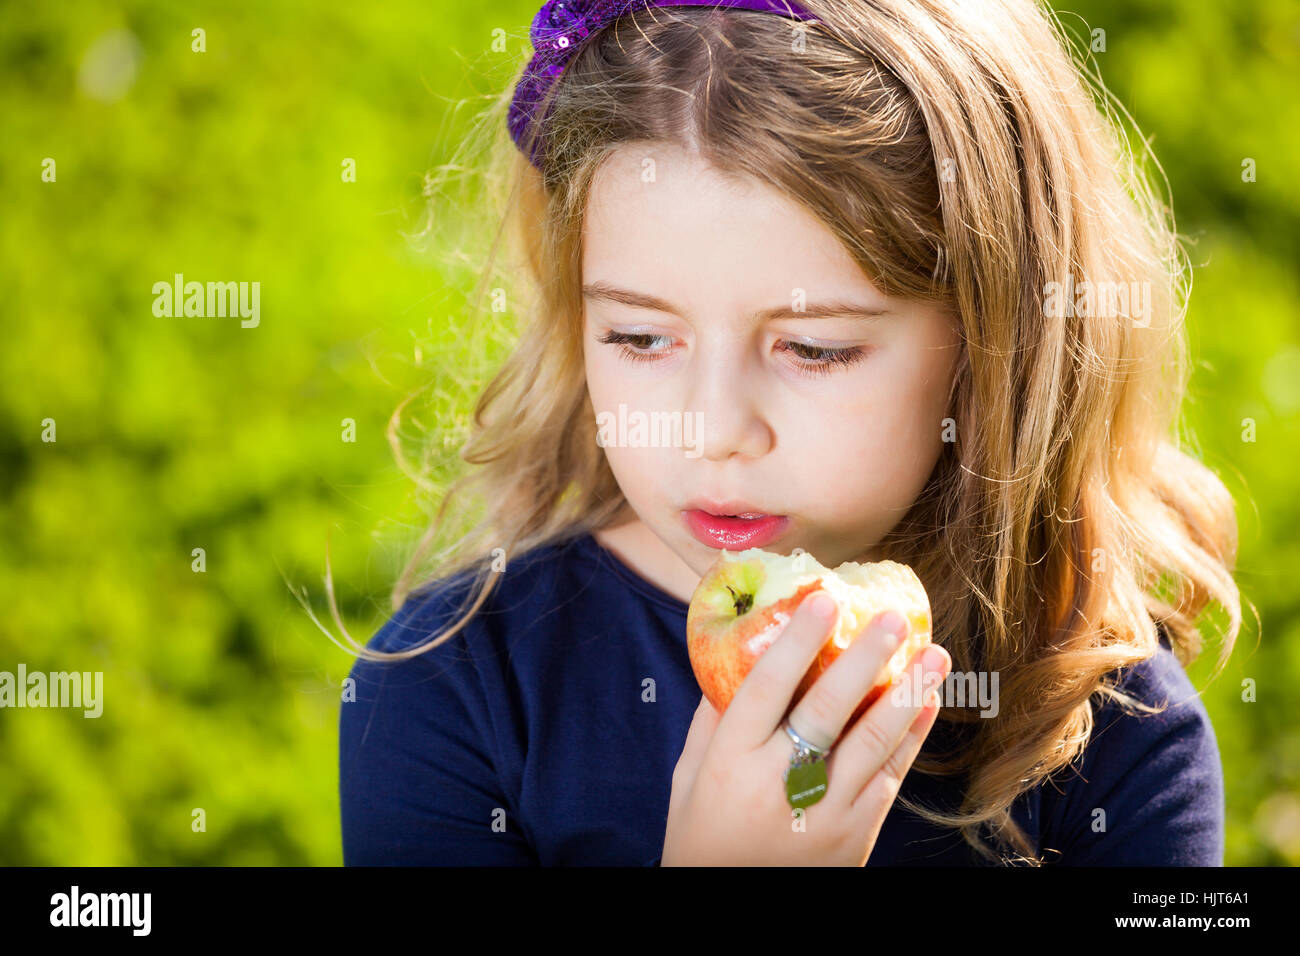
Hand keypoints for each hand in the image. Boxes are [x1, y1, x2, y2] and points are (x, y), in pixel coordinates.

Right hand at [662, 589, 949, 864]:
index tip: (823, 600)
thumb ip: (710, 721)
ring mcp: (823, 813)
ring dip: (908, 692)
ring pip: (872, 742)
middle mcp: (778, 784)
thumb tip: (734, 657)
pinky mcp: (854, 836)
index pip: (766, 689)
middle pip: (828, 709)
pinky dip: (911, 736)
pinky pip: (890, 777)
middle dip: (865, 658)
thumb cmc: (701, 837)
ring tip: (934, 654)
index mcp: (730, 762)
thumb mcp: (688, 778)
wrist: (727, 915)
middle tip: (892, 618)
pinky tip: (927, 702)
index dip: (798, 641)